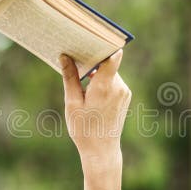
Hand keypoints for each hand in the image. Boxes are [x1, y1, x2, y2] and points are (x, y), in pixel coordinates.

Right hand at [60, 50, 130, 165]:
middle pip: (107, 63)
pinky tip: (89, 89)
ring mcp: (124, 92)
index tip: (90, 39)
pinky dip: (102, 81)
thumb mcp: (72, 103)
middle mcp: (119, 87)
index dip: (103, 45)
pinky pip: (113, 81)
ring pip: (110, 72)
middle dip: (92, 60)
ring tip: (79, 75)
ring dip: (96, 72)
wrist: (102, 151)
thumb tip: (65, 57)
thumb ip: (70, 78)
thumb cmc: (84, 129)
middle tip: (74, 56)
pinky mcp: (125, 97)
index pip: (112, 56)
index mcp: (105, 87)